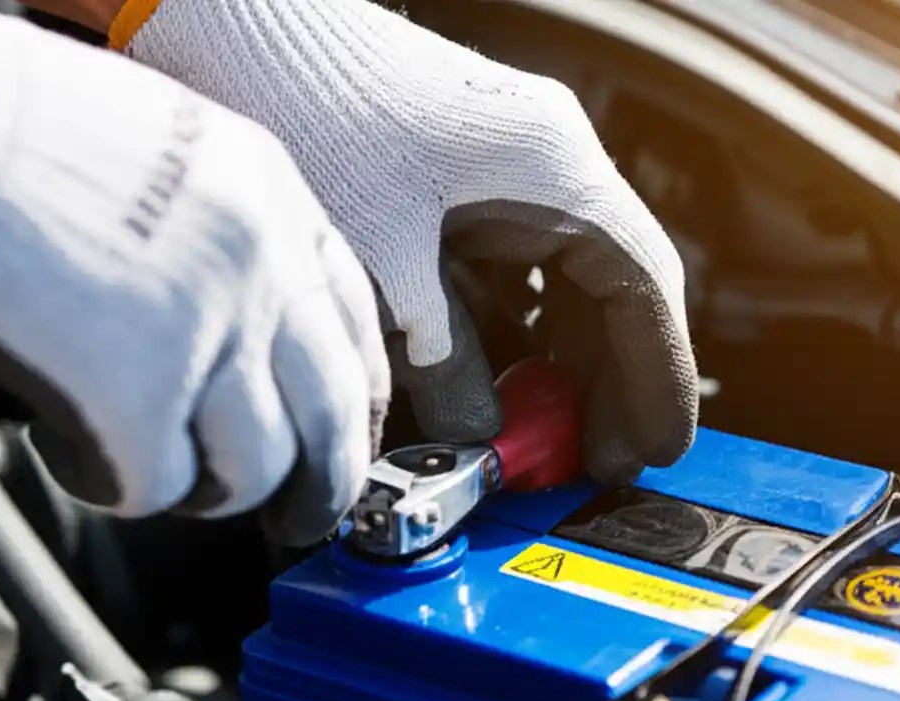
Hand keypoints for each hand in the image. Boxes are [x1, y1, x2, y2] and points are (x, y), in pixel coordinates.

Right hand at [0, 0, 388, 544]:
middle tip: (297, 518)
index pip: (356, 322)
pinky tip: (69, 444)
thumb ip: (230, 239)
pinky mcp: (135, 394)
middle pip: (332, 414)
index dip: (357, 399)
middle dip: (321, 488)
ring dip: (204, 490)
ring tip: (145, 461)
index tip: (346, 440)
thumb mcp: (173, 153)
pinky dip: (111, 484)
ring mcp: (207, 330)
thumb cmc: (17, 130)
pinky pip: (153, 486)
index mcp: (273, 197)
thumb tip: (250, 338)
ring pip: (253, 469)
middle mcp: (260, 265)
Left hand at [115, 0, 698, 481]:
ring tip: (544, 431)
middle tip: (591, 458)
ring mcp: (508, 165)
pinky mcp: (462, 175)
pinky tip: (496, 372)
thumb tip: (478, 432)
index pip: (643, 284)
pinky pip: (516, 261)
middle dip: (608, 378)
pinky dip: (516, 323)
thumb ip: (442, 360)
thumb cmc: (312, 114)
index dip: (658, 375)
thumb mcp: (383, 264)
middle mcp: (548, 161)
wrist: (241, 31)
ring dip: (562, 355)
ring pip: (564, 277)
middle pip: (612, 286)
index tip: (656, 448)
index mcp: (554, 170)